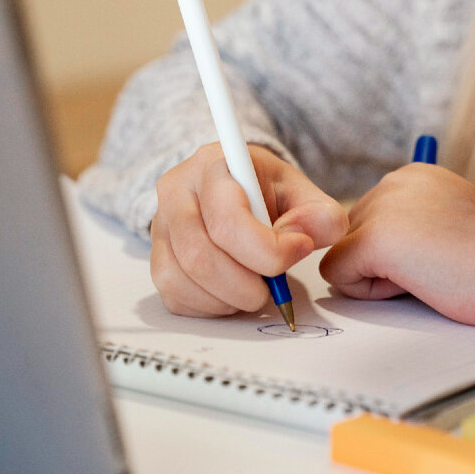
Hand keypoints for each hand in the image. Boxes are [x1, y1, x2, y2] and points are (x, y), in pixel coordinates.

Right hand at [150, 143, 347, 317]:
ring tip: (253, 288)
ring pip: (183, 280)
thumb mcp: (301, 191)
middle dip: (246, 285)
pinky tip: (231, 292)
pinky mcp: (155, 257)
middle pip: (200, 256)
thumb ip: (318, 214)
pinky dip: (210, 307)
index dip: (267, 250)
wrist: (234, 189)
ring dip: (228, 299)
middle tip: (273, 288)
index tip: (299, 252)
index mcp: (212, 166)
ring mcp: (159, 226)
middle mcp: (176, 191)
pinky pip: (174, 297)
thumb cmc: (267, 191)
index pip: (228, 220)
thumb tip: (303, 240)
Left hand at [319, 164, 474, 328]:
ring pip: (343, 256)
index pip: (370, 223)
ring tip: (433, 272)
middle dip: (383, 264)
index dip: (400, 254)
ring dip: (379, 278)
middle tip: (441, 266)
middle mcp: (392, 182)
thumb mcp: (448, 224)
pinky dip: (372, 293)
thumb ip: (412, 226)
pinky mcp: (374, 239)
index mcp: (412, 176)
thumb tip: (372, 254)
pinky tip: (420, 281)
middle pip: (351, 239)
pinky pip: (339, 277)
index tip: (446, 253)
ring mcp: (381, 208)